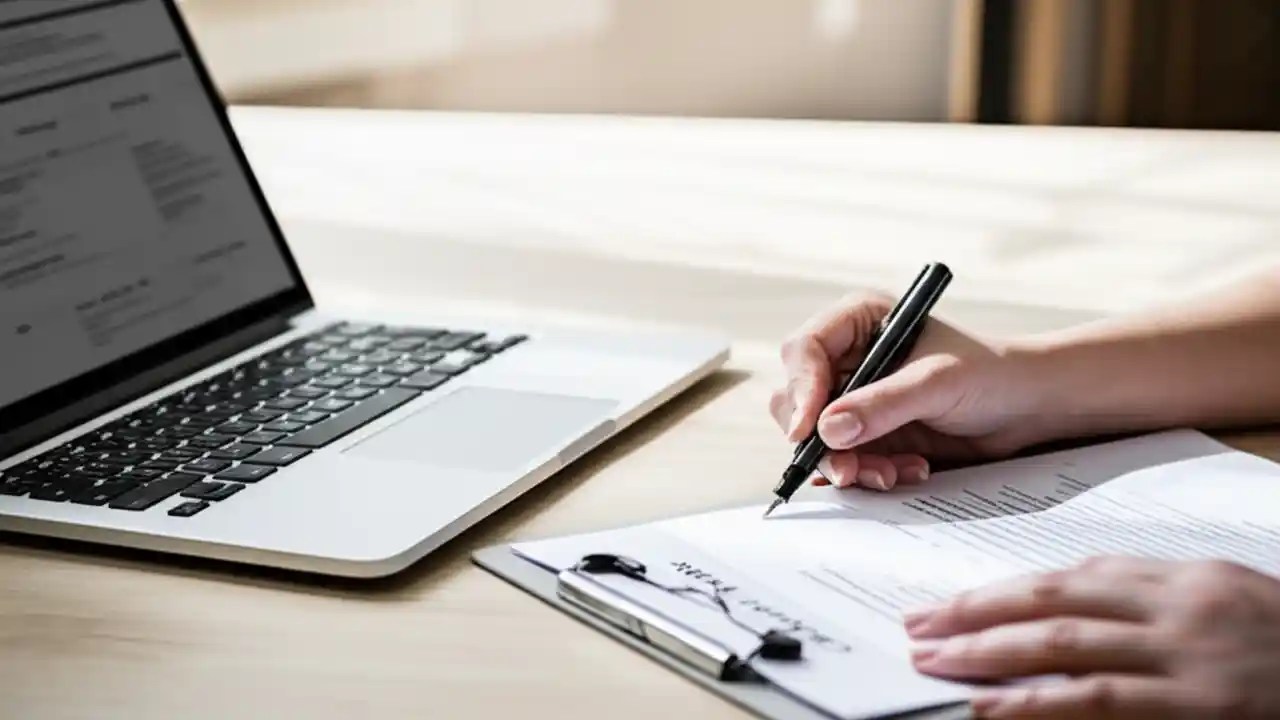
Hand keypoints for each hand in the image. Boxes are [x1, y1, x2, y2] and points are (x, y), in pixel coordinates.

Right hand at [769, 292, 1043, 490]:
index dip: (801, 390)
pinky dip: (868, 473)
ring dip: (849, 463)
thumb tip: (828, 430)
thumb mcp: (936, 383)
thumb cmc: (991, 373)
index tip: (810, 430)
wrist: (1029, 407)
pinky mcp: (868, 432)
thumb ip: (882, 404)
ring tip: (890, 474)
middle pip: (797, 398)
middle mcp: (848, 357)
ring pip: (818, 437)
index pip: (804, 351)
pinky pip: (845, 459)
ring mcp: (855, 397)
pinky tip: (908, 470)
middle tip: (846, 468)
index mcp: (857, 321)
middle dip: (820, 438)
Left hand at [905, 557, 1279, 718]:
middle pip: (1055, 601)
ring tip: (936, 662)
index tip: (949, 603)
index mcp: (1183, 577)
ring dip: (992, 655)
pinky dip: (1039, 703)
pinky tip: (994, 707)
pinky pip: (1102, 702)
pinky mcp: (1199, 709)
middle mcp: (1181, 609)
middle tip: (919, 627)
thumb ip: (1148, 596)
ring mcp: (1190, 660)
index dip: (1002, 589)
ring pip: (1068, 647)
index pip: (1071, 575)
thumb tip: (1061, 604)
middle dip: (977, 615)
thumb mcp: (1223, 599)